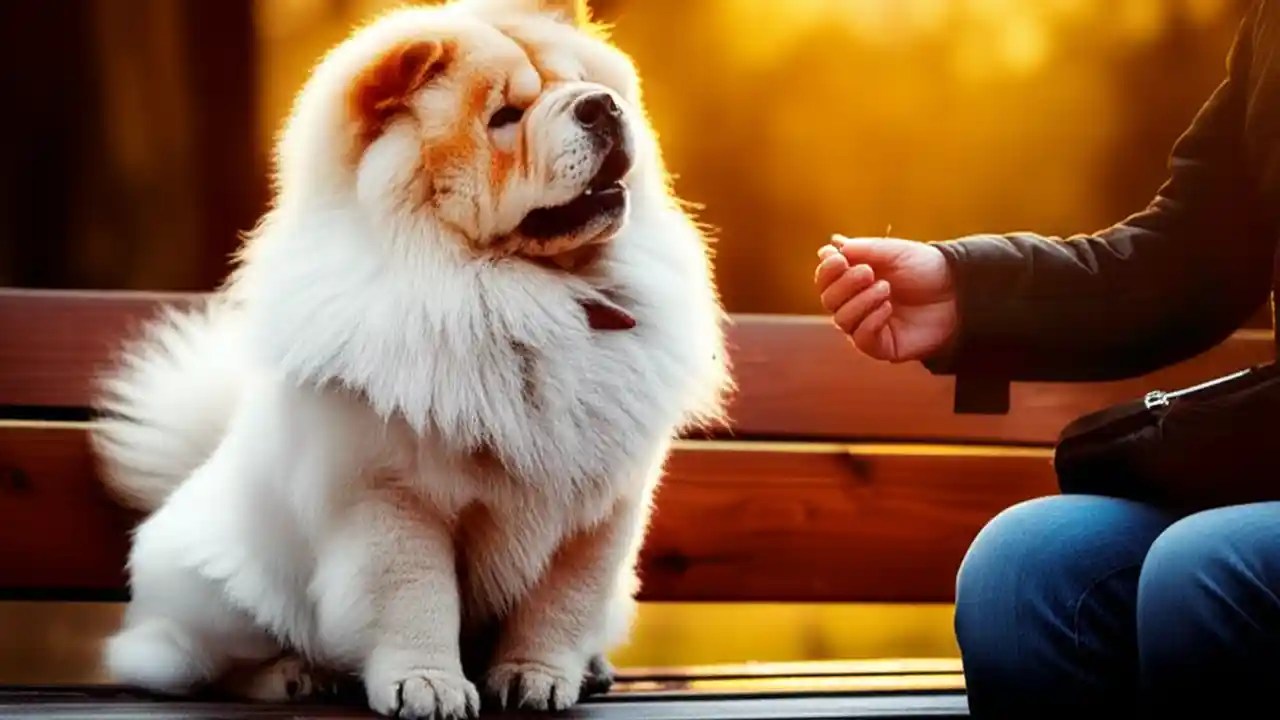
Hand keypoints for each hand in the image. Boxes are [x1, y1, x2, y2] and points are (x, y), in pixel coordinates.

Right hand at [814, 235, 957, 361]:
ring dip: (860, 302)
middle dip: (844, 285)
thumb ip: (860, 249)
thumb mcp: (893, 250)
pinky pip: (861, 340)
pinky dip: (870, 322)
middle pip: (829, 301)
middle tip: (868, 273)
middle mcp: (858, 304)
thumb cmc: (926, 268)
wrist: (959, 290)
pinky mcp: (883, 346)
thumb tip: (827, 250)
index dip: (826, 271)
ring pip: (842, 321)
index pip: (825, 280)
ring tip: (886, 290)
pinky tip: (887, 309)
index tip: (840, 260)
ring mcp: (869, 326)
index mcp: (855, 280)